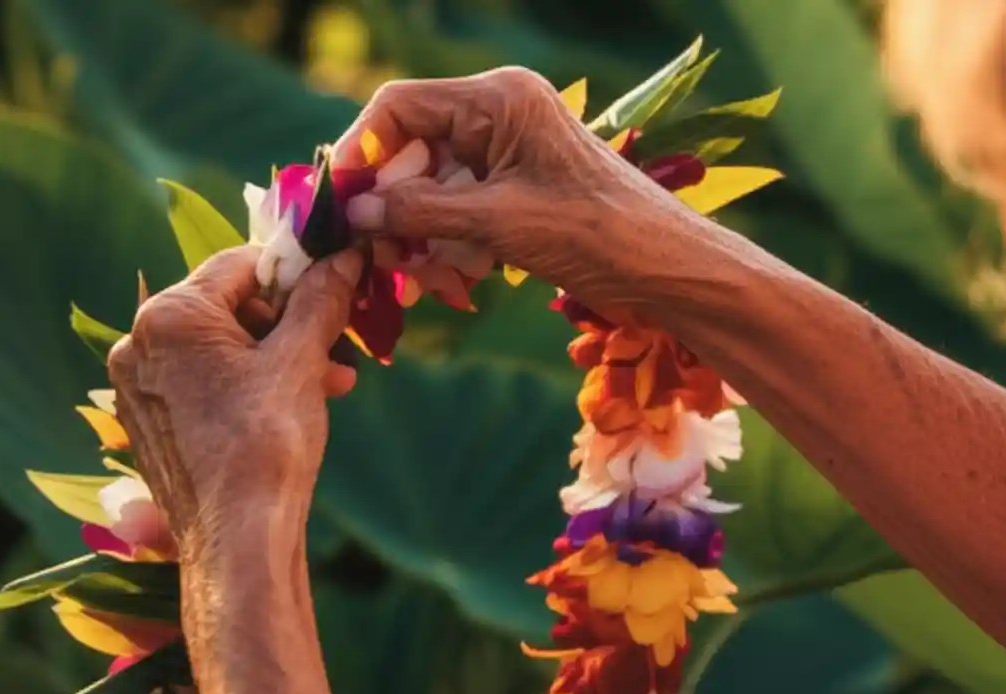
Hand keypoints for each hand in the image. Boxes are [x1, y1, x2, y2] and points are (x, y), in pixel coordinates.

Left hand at [107, 245, 361, 550]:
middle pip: (230, 307)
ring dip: (280, 358)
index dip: (295, 272)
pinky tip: (297, 405)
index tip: (335, 286)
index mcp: (168, 316)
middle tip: (340, 342)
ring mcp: (140, 388)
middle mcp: (139, 344)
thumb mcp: (300, 361)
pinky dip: (250, 387)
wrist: (236, 540)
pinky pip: (206, 385)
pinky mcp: (151, 423)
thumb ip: (319, 299)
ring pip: (223, 350)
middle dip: (291, 323)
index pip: (240, 264)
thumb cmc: (266, 443)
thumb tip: (343, 255)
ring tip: (333, 380)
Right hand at [336, 67, 721, 321]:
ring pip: (432, 188)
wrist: (670, 273)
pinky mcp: (516, 191)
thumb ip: (420, 211)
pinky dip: (447, 245)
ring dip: (417, 235)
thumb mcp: (498, 223)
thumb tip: (353, 210)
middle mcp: (499, 116)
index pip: (400, 106)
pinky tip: (447, 281)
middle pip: (412, 151)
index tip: (336, 201)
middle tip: (372, 255)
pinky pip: (459, 210)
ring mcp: (508, 154)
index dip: (360, 150)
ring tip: (415, 279)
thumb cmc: (596, 236)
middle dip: (390, 206)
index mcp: (499, 100)